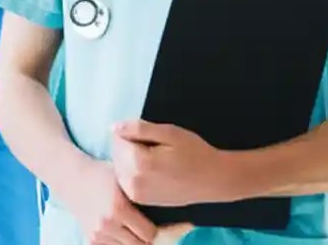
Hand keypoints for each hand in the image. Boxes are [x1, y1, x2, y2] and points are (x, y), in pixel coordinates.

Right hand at [61, 157, 160, 243]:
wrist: (72, 178)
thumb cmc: (104, 175)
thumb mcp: (125, 178)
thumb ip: (145, 193)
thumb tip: (172, 206)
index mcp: (118, 208)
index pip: (150, 234)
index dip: (161, 230)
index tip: (167, 224)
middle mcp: (107, 224)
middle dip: (149, 238)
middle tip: (154, 228)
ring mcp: (97, 234)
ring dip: (135, 242)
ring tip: (138, 227)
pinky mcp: (90, 240)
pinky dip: (121, 243)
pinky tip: (123, 230)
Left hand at [111, 121, 235, 207]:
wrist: (213, 181)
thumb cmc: (194, 153)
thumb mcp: (169, 133)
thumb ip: (139, 129)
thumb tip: (114, 128)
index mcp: (140, 164)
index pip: (117, 139)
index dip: (131, 132)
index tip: (150, 135)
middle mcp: (133, 182)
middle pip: (116, 153)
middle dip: (128, 145)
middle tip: (154, 146)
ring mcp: (136, 194)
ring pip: (119, 166)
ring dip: (129, 158)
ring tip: (153, 157)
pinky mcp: (140, 200)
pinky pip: (125, 178)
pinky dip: (133, 170)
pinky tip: (152, 169)